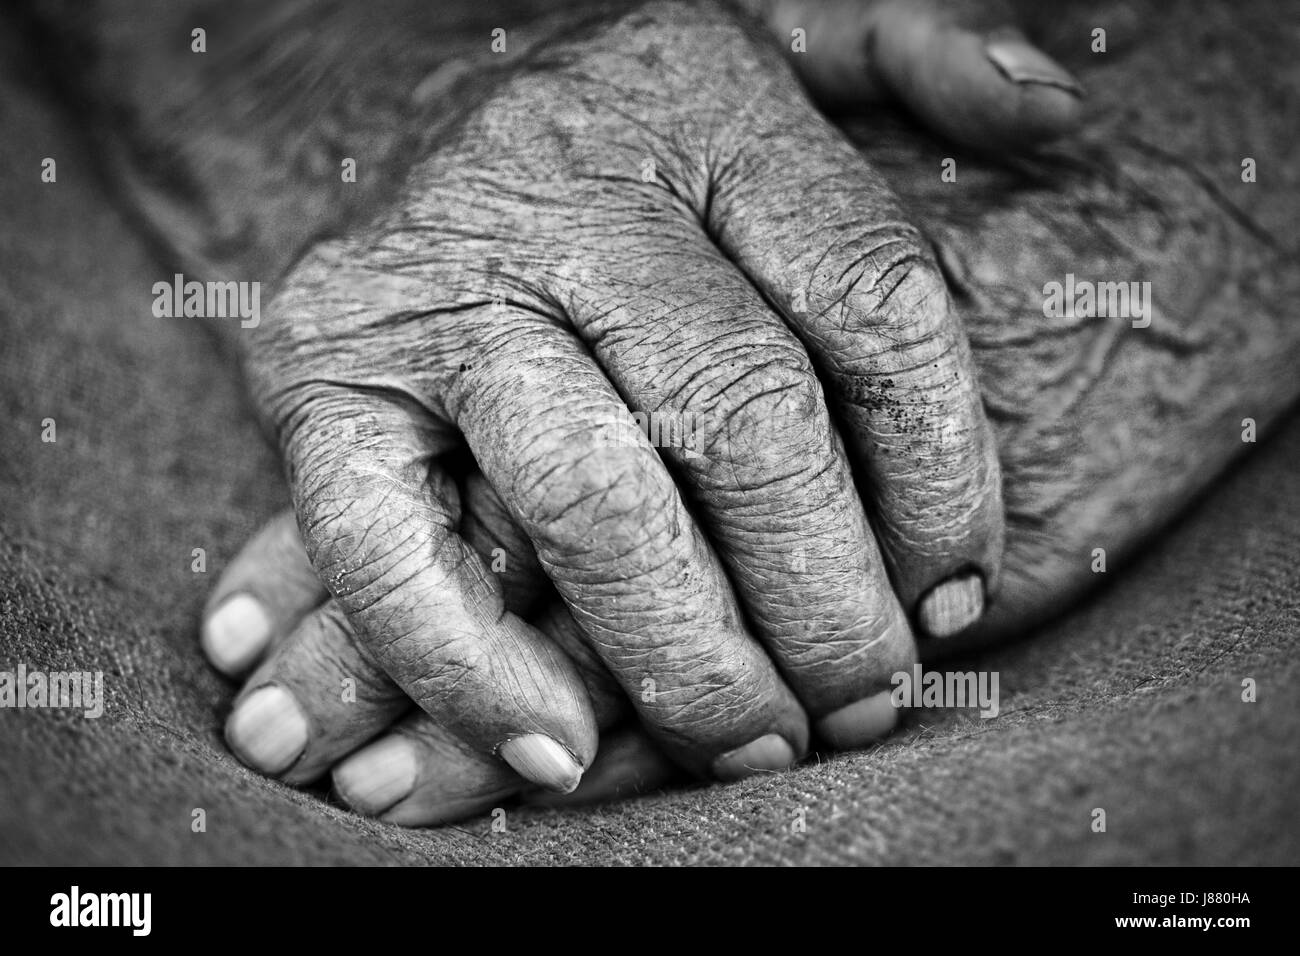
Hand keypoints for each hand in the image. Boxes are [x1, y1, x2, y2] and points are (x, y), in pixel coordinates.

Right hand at [220, 0, 1012, 796]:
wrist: (387, 108)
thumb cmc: (625, 123)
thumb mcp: (776, 31)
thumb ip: (913, 56)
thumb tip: (1054, 112)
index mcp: (696, 94)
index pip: (874, 300)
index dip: (941, 474)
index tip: (956, 591)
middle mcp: (558, 176)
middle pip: (742, 417)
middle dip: (825, 599)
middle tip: (866, 700)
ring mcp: (427, 279)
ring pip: (592, 502)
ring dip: (689, 659)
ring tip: (756, 743)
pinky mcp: (312, 372)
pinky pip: (392, 551)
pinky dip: (474, 671)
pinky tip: (565, 751)